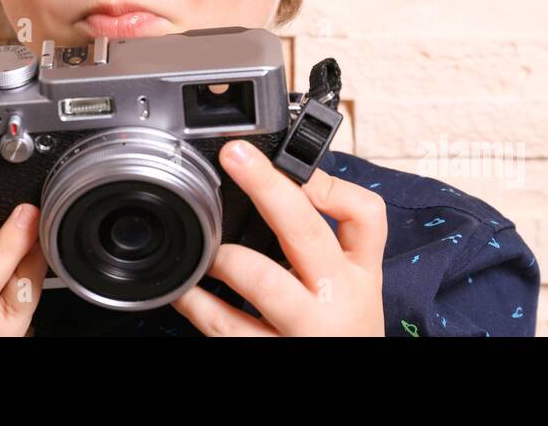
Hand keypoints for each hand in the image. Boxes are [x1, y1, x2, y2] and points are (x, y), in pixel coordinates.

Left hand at [172, 140, 386, 335]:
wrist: (349, 390)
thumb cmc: (342, 330)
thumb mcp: (356, 285)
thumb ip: (331, 238)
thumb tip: (282, 183)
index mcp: (359, 274)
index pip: (364, 216)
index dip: (329, 183)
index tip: (290, 163)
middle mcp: (336, 299)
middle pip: (304, 231)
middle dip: (267, 187)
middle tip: (235, 157)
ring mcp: (301, 331)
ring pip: (261, 281)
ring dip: (224, 257)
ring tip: (207, 252)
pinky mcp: (269, 354)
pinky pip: (224, 326)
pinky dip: (196, 303)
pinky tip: (183, 290)